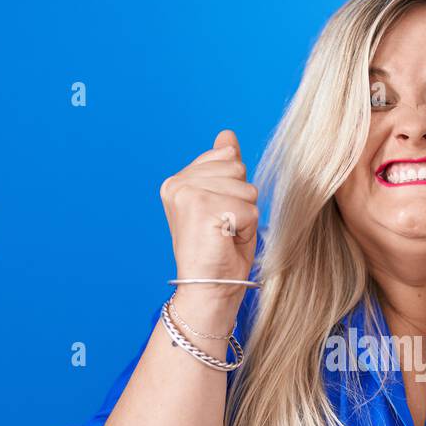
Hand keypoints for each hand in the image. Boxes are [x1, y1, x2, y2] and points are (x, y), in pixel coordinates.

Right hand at [159, 130, 258, 325]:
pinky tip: (226, 242)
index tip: (218, 218)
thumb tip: (227, 134)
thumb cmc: (220, 253)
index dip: (234, 191)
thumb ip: (224, 168)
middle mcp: (177, 184)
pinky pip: (248, 208)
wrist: (210, 290)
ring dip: (245, 217)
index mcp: (178, 181)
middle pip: (237, 169)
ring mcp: (188, 194)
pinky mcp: (202, 208)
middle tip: (224, 229)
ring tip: (226, 236)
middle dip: (241, 202)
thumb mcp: (225, 201)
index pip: (226, 157)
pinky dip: (246, 229)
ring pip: (246, 188)